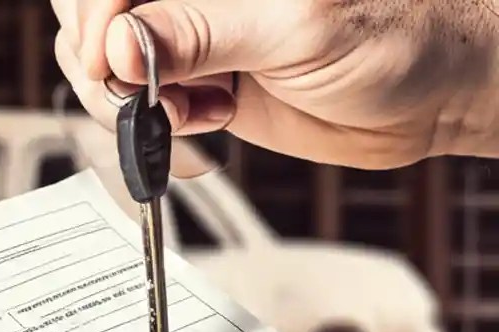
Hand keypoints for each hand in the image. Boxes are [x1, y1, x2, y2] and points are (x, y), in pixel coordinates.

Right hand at [52, 0, 498, 167]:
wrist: (429, 96)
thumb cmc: (396, 38)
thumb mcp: (294, 29)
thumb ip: (201, 33)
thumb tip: (119, 43)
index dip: (96, 17)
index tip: (109, 63)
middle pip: (88, 15)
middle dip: (102, 65)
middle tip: (143, 98)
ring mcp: (184, 34)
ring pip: (98, 62)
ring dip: (127, 104)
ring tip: (189, 114)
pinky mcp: (190, 80)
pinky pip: (131, 104)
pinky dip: (151, 130)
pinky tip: (202, 126)